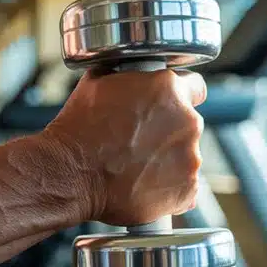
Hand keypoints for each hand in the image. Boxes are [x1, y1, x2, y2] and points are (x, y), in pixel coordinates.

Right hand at [42, 68, 206, 225]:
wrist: (71, 172)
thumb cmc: (79, 129)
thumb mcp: (98, 83)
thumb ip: (127, 76)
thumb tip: (128, 75)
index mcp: (170, 90)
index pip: (195, 87)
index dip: (180, 97)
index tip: (167, 109)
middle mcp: (188, 122)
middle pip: (189, 124)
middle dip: (169, 132)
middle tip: (140, 142)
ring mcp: (189, 158)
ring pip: (187, 156)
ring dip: (169, 160)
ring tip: (138, 167)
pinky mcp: (185, 190)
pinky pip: (185, 187)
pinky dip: (169, 188)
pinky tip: (144, 185)